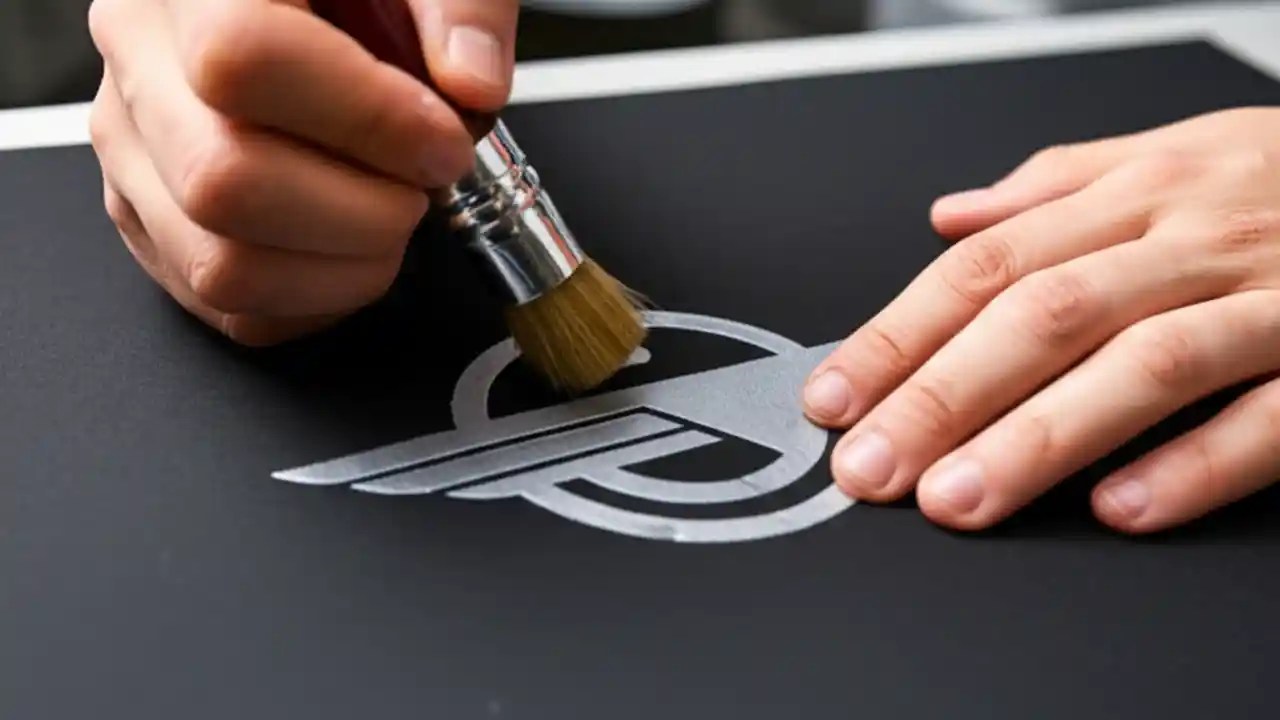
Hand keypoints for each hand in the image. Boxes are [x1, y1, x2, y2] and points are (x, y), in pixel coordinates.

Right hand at [87, 0, 518, 344]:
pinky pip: (231, 308)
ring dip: (346, 268)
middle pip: (224, 180)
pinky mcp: (151, 225)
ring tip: (393, 218)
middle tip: (423, 186)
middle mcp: (140, 63)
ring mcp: (134, 153)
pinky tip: (357, 249)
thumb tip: (472, 81)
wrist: (297, 11)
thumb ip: (462, 8)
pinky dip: (320, 300)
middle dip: (364, 211)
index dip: (366, 119)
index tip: (443, 142)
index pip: (246, 58)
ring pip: (222, 265)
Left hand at [803, 106, 1279, 534]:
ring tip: (958, 499)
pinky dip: (1196, 462)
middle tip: (870, 466)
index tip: (837, 396)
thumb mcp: (1174, 153)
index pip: (988, 266)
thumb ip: (1058, 187)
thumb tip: (951, 215)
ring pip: (1140, 364)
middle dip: (940, 396)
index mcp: (1141, 193)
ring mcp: (1273, 298)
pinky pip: (1271, 414)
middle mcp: (1195, 239)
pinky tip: (1124, 508)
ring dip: (1039, 437)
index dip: (900, 334)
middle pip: (1042, 316)